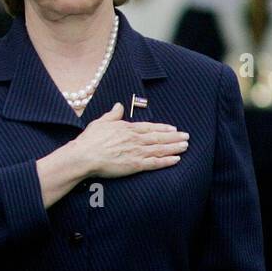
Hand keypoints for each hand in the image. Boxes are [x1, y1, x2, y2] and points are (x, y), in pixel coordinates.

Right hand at [69, 102, 187, 178]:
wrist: (84, 156)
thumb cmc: (90, 140)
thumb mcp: (100, 122)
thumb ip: (112, 114)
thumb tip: (119, 105)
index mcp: (128, 129)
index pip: (150, 127)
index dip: (163, 128)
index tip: (174, 128)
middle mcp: (135, 139)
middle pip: (159, 138)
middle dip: (174, 137)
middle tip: (187, 137)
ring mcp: (137, 152)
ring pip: (160, 149)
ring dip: (174, 147)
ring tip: (185, 146)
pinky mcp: (135, 165)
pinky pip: (155, 163)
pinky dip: (166, 161)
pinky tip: (176, 159)